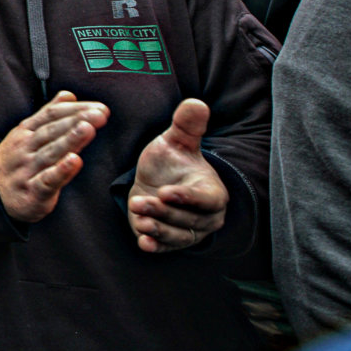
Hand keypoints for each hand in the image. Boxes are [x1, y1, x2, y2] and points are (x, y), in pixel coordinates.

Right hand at [0, 90, 109, 223]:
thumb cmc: (16, 161)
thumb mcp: (26, 133)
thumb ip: (48, 115)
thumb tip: (68, 95)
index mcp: (26, 131)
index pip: (51, 115)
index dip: (74, 109)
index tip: (98, 107)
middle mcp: (26, 147)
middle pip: (52, 131)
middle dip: (76, 121)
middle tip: (99, 114)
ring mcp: (28, 169)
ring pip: (51, 152)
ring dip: (70, 140)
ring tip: (88, 129)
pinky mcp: (32, 192)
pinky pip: (47, 180)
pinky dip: (60, 171)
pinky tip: (74, 161)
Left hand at [127, 98, 227, 252]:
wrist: (157, 180)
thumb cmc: (172, 161)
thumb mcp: (177, 141)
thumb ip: (187, 125)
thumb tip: (197, 103)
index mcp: (211, 192)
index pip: (206, 199)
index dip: (187, 198)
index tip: (166, 192)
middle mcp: (205, 217)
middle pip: (188, 220)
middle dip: (163, 212)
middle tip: (140, 202)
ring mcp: (188, 232)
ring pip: (176, 235)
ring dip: (157, 229)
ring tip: (139, 219)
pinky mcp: (170, 241)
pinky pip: (166, 247)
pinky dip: (155, 246)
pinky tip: (143, 242)